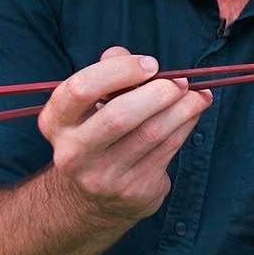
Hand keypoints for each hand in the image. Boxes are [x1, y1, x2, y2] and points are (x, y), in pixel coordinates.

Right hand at [38, 47, 212, 221]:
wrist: (94, 199)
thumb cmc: (98, 134)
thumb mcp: (91, 105)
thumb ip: (106, 74)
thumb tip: (125, 55)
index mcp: (55, 123)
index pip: (80, 89)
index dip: (119, 71)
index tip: (150, 64)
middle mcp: (73, 152)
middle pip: (118, 116)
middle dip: (158, 92)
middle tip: (181, 81)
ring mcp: (102, 176)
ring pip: (151, 133)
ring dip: (183, 108)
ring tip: (198, 94)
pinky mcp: (132, 190)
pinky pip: (167, 149)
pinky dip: (187, 125)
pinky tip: (195, 111)